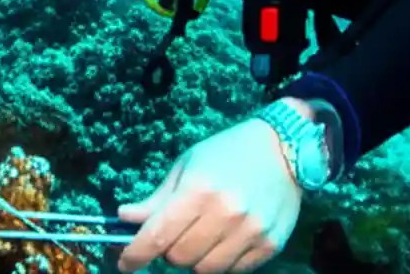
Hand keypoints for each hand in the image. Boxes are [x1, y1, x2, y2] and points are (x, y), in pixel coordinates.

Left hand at [115, 117, 304, 272]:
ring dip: (195, 259)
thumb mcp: (187, 165)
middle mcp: (225, 213)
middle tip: (176, 233)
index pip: (157, 236)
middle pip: (179, 257)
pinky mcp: (270, 245)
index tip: (125, 263)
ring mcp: (250, 231)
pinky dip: (222, 261)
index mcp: (199, 189)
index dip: (135, 255)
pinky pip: (233, 271)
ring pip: (205, 270)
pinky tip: (224, 240)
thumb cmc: (227, 152)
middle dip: (169, 251)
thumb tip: (125, 217)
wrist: (284, 149)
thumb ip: (157, 198)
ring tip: (201, 237)